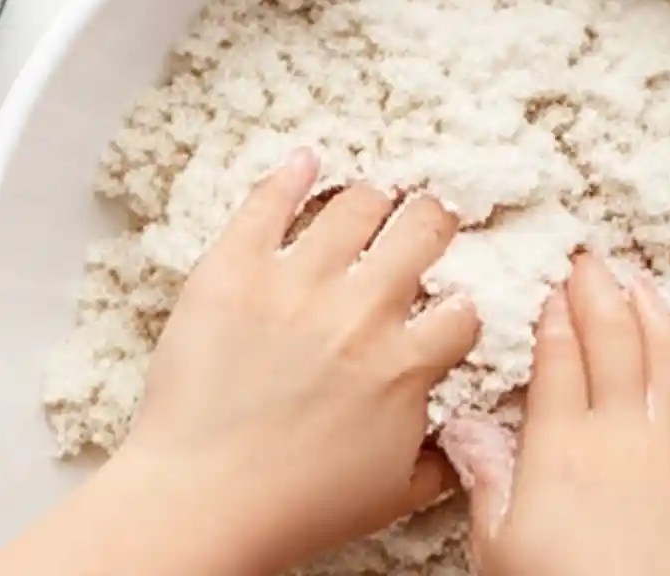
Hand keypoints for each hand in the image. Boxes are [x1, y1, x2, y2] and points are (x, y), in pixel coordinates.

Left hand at [117, 147, 478, 571]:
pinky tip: (306, 161)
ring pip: (356, 206)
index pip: (462, 310)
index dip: (462, 305)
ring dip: (375, 198)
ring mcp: (296, 283)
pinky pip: (269, 202)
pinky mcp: (235, 269)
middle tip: (430, 219)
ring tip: (377, 196)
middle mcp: (361, 311)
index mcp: (404, 364)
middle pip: (422, 232)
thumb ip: (442, 461)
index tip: (451, 302)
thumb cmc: (295, 507)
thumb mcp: (393, 496)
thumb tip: (468, 445)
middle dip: (434, 220)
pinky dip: (292, 175)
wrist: (200, 500)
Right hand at [441, 254, 669, 575]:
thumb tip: (460, 431)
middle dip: (600, 292)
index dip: (556, 317)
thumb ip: (486, 481)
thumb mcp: (501, 553)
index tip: (553, 289)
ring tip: (643, 284)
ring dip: (658, 314)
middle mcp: (628, 438)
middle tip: (592, 260)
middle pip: (615, 341)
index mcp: (563, 451)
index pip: (559, 360)